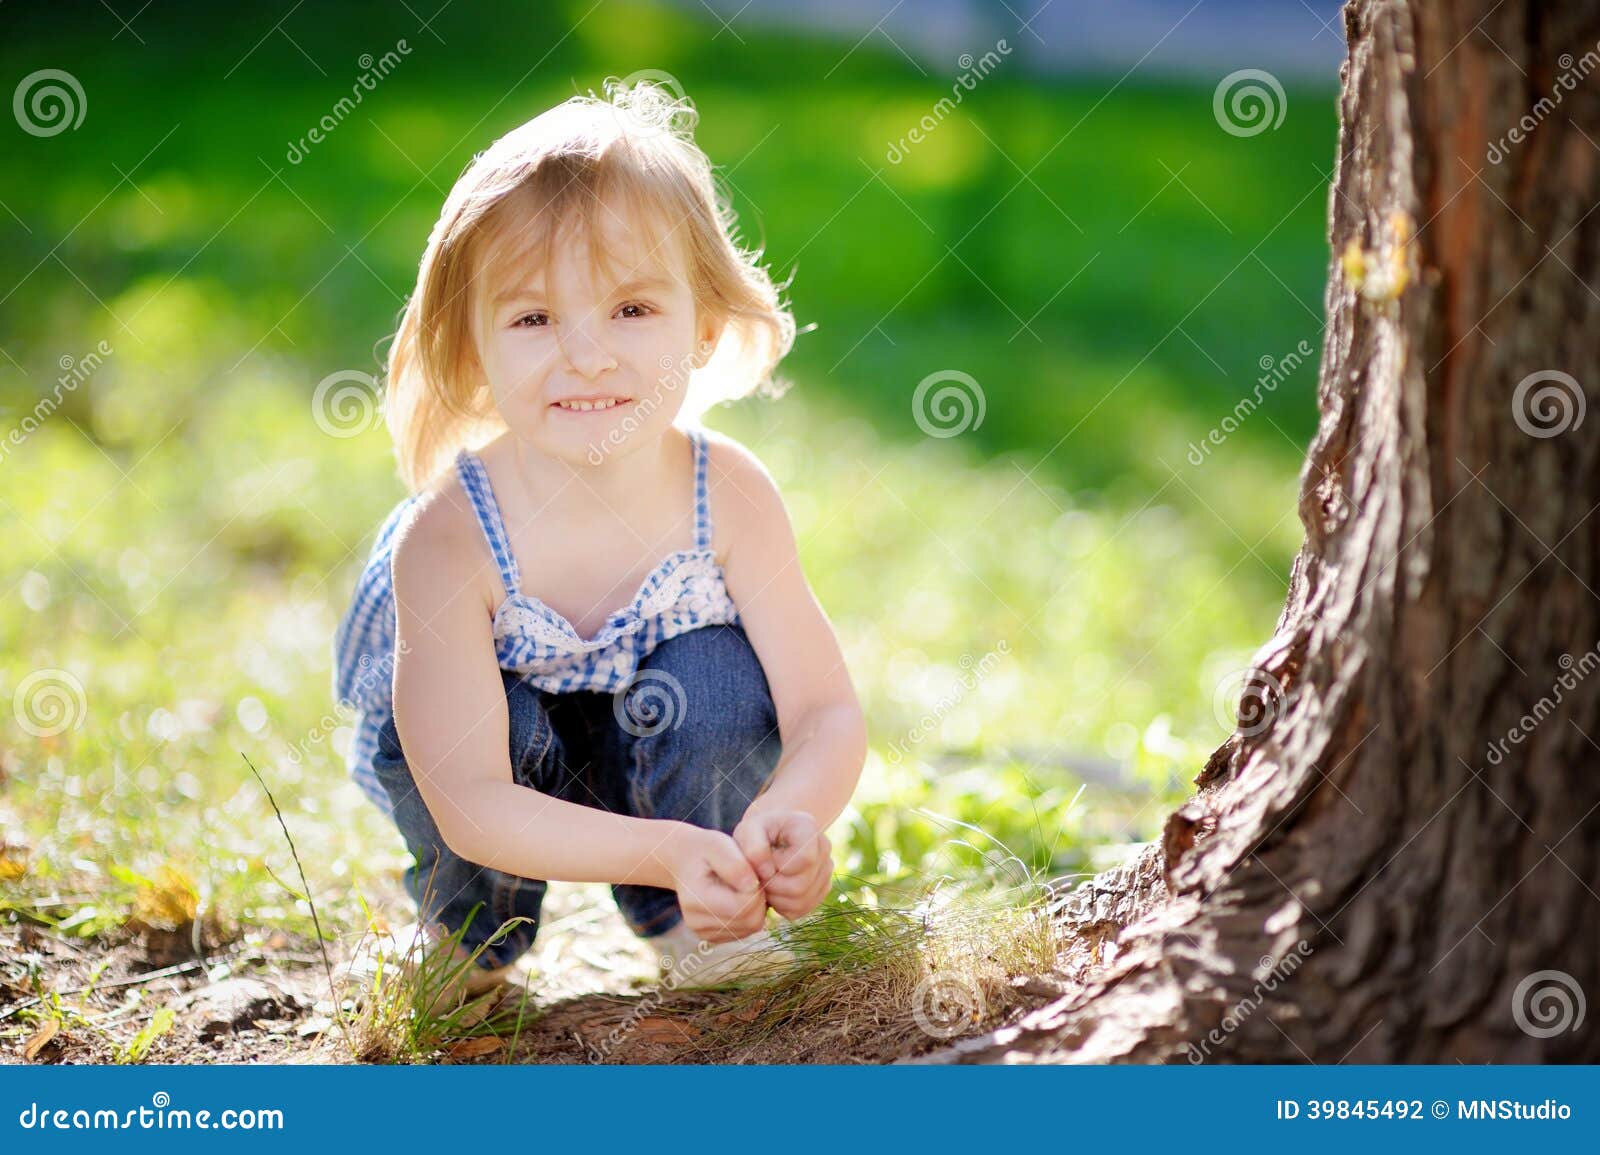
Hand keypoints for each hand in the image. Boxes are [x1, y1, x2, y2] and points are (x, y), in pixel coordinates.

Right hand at [663, 823, 767, 942]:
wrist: (685, 862)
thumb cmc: (704, 851)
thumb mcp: (718, 844)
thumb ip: (735, 864)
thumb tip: (752, 886)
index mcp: (695, 901)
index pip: (745, 905)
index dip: (757, 887)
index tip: (751, 869)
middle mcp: (696, 923)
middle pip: (751, 921)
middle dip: (759, 898)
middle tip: (751, 877)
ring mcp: (704, 933)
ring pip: (752, 927)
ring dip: (756, 906)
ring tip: (743, 885)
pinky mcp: (713, 937)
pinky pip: (746, 931)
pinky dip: (750, 914)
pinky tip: (739, 897)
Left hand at [732, 808, 832, 920]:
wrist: (767, 838)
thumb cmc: (756, 833)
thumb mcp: (747, 831)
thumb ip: (754, 847)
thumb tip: (769, 872)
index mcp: (807, 827)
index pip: (806, 858)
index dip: (781, 866)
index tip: (767, 860)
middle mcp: (824, 847)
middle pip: (802, 884)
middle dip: (774, 885)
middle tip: (761, 876)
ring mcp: (826, 870)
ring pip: (802, 901)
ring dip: (777, 898)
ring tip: (766, 881)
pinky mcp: (822, 889)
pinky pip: (802, 909)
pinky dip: (783, 906)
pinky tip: (775, 890)